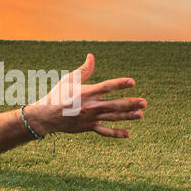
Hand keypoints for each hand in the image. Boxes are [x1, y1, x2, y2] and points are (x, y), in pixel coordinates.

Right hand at [31, 54, 145, 137]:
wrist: (46, 116)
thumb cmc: (57, 95)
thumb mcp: (69, 79)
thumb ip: (84, 70)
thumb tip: (92, 56)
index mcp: (87, 92)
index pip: (107, 87)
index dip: (120, 84)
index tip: (132, 82)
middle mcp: (91, 106)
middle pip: (114, 104)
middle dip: (130, 103)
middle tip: (144, 102)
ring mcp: (91, 118)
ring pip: (113, 117)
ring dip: (127, 116)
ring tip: (140, 114)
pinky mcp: (89, 127)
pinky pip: (104, 131)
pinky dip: (116, 133)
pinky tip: (128, 133)